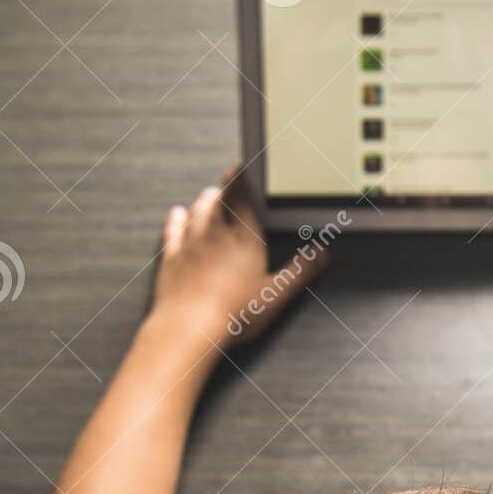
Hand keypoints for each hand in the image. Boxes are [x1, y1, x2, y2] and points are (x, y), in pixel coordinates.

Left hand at [150, 168, 327, 349]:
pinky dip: (175, 220)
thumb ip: (300, 271)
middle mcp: (216, 235)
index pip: (244, 200)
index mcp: (244, 239)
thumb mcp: (276, 293)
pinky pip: (173, 231)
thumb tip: (320, 254)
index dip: (243, 181)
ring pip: (197, 213)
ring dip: (203, 200)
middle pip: (220, 201)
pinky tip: (175, 214)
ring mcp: (191, 245)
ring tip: (208, 192)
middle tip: (228, 177)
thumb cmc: (234, 311)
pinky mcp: (172, 259)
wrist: (190, 324)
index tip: (243, 169)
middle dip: (225, 187)